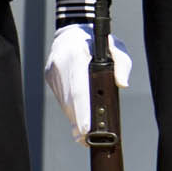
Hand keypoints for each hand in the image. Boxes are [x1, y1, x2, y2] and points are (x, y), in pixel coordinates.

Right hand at [42, 23, 132, 143]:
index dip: (82, 111)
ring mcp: (52, 72)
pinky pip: (60, 97)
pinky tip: (78, 116)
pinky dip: (70, 108)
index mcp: (76, 55)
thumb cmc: (96, 41)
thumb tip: (122, 84)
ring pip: (64, 102)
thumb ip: (122, 64)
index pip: (79, 88)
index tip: (86, 129)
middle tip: (88, 139)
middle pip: (70, 100)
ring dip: (75, 116)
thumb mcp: (116, 47)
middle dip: (79, 121)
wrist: (71, 31)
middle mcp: (60, 65)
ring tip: (84, 132)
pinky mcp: (49, 76)